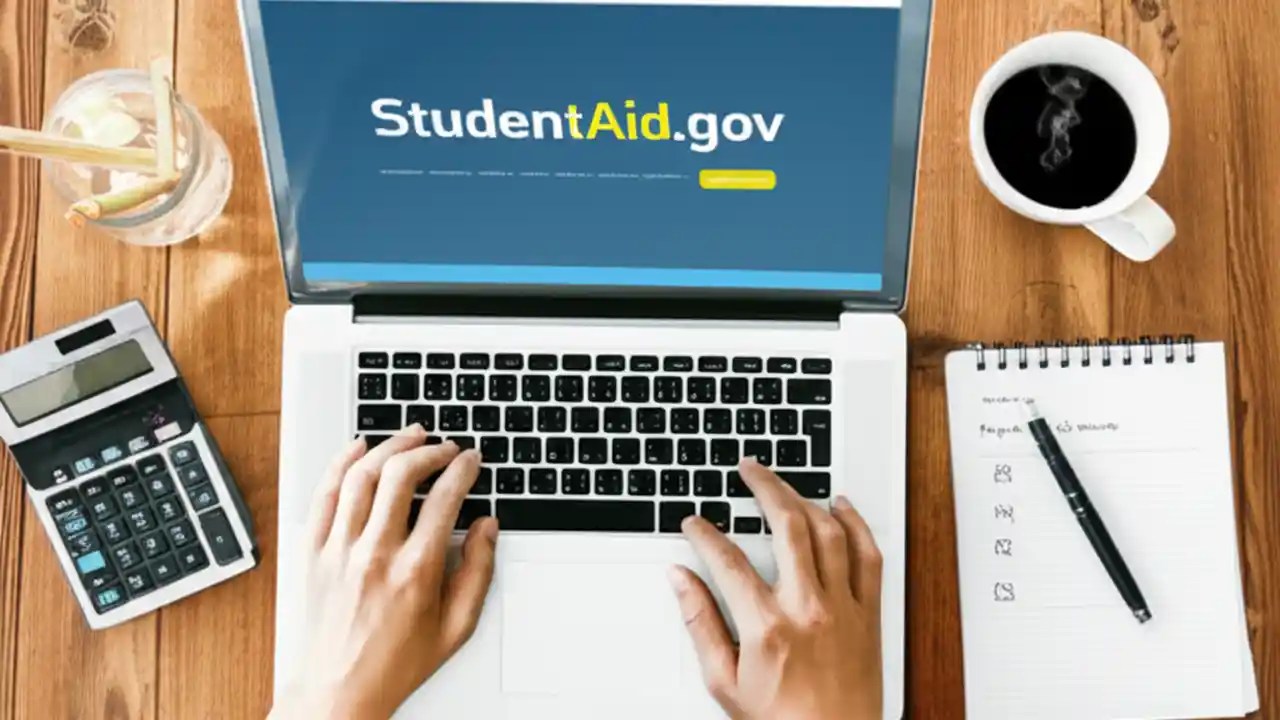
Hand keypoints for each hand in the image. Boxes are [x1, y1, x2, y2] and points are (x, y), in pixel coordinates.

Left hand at [271, 427, 498, 719]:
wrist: (339, 690)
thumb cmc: (396, 663)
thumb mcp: (456, 627)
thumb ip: (479, 572)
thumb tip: (488, 528)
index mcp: (415, 572)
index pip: (444, 498)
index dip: (463, 469)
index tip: (470, 461)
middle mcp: (375, 554)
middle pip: (401, 475)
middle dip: (429, 450)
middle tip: (444, 447)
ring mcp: (339, 550)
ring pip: (361, 475)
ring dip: (389, 446)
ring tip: (410, 436)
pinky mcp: (315, 552)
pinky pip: (325, 494)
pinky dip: (341, 463)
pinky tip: (357, 448)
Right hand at [670, 458, 882, 719]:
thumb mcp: (724, 680)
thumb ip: (700, 623)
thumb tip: (680, 580)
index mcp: (767, 626)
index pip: (728, 560)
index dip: (705, 534)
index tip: (695, 523)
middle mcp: (808, 608)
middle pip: (786, 525)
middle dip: (763, 486)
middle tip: (748, 469)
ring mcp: (844, 607)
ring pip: (828, 531)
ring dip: (805, 497)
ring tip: (785, 483)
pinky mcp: (869, 614)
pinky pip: (869, 556)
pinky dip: (856, 524)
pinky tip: (841, 507)